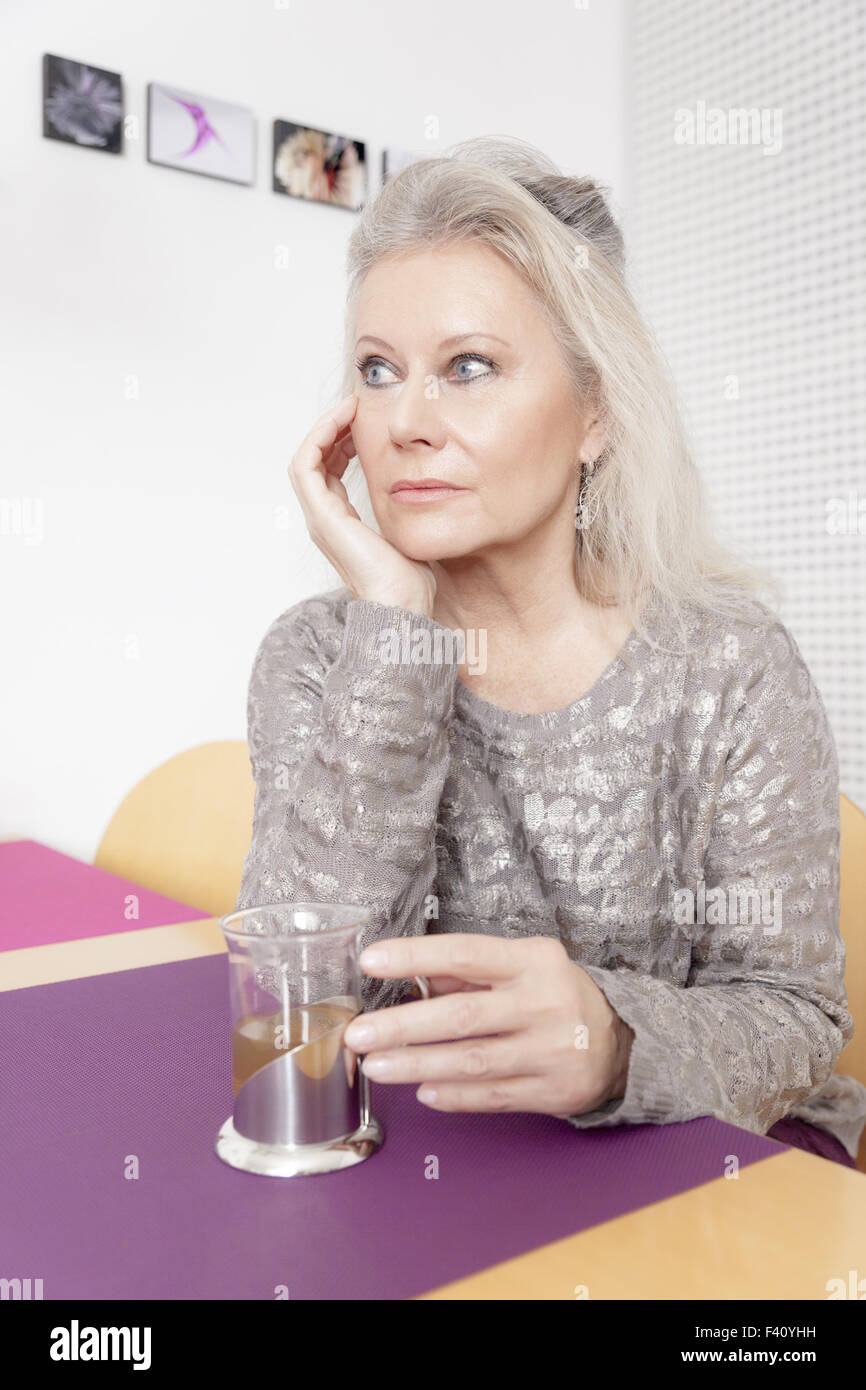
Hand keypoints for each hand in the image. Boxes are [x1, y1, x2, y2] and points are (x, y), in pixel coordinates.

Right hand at [289, 393, 436, 615]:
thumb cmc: (412, 581)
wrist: (403, 605)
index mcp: (342, 524)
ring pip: (306, 458)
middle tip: (357, 409)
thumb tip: (428, 491)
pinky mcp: (322, 516)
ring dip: (324, 428)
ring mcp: (320, 518)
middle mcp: (325, 520)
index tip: (365, 422)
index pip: (331, 473)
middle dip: (334, 431)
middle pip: (317, 462)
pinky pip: (306, 463)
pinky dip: (319, 436)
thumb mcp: (410, 533)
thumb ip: (408, 511)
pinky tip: (344, 419)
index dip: (343, 443)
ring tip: (349, 407)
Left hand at [342, 934, 633, 1116]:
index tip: (371, 961)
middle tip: (359, 1033)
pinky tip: (422, 1092)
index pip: (465, 954)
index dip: (415, 957)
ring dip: (417, 1065)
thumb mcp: (521, 967)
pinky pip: (493, 1096)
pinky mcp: (553, 1091)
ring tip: (376, 1066)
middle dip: (403, 1025)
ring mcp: (551, 1051)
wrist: (620, 1042)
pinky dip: (454, 1096)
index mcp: (533, 961)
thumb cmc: (554, 995)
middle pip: (463, 1016)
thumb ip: (468, 973)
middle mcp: (544, 1003)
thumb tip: (411, 976)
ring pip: (472, 1061)